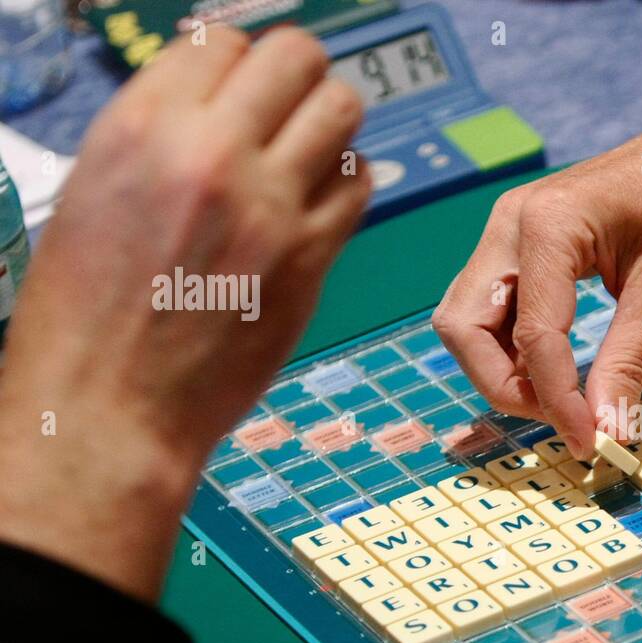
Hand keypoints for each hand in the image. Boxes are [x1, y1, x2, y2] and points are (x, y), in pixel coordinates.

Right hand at [0, 26, 370, 597]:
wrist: (110, 408)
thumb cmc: (86, 315)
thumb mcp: (96, 195)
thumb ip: (159, 139)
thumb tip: (214, 103)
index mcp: (139, 129)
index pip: (221, 41)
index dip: (235, 65)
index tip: (239, 92)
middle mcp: (209, 154)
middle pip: (295, 56)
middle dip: (296, 75)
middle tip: (288, 107)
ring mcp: (269, 206)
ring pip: (342, 109)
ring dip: (330, 121)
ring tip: (309, 150)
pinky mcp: (311, 258)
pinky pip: (360, 183)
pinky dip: (348, 180)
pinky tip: (321, 201)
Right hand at [432, 114, 641, 457]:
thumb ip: (627, 362)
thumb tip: (603, 433)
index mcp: (546, 224)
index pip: (530, 336)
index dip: (556, 402)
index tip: (591, 443)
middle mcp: (510, 223)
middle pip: (463, 328)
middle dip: (503, 386)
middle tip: (566, 421)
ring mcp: (509, 232)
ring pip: (469, 321)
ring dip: (504, 370)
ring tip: (568, 402)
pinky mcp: (520, 246)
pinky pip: (495, 310)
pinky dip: (517, 350)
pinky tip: (567, 375)